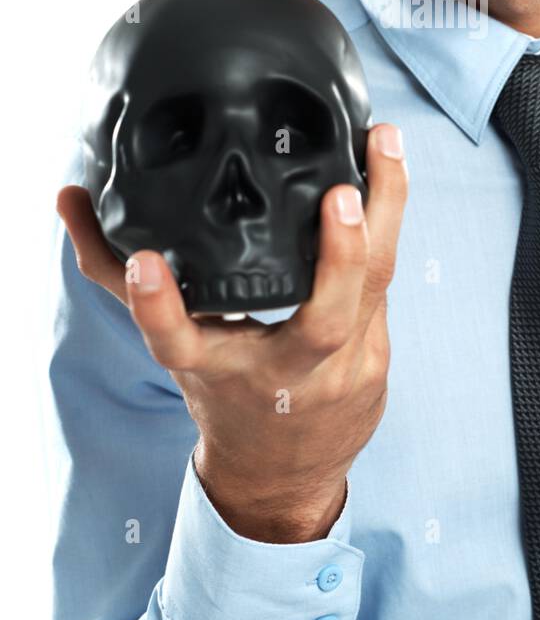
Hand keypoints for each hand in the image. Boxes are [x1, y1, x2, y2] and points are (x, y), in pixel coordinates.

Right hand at [56, 122, 408, 541]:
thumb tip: (68, 199)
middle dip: (338, 259)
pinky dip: (391, 223)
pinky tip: (391, 166)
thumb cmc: (223, 393)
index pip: (176, 342)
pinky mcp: (379, 356)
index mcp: (212, 370)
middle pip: (321, 324)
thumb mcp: (172, 344)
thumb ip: (117, 276)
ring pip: (375, 291)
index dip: (157, 307)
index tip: (143, 264)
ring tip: (385, 141)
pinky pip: (388, 281)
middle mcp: (282, 374)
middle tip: (341, 195)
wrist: (282, 478)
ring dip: (389, 214)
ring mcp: (341, 371)